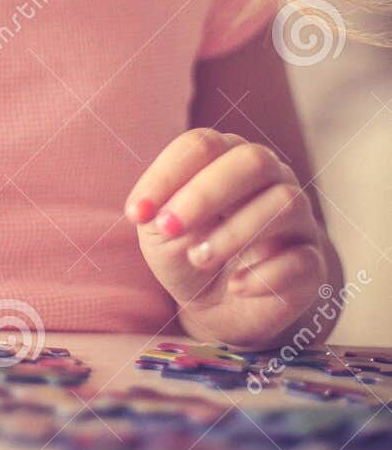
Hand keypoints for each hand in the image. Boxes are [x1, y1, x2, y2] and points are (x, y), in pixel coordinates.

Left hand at [125, 127, 327, 347]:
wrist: (221, 305)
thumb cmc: (189, 251)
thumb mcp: (161, 232)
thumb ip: (158, 215)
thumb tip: (160, 214)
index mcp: (227, 158)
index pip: (203, 144)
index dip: (168, 174)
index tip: (137, 214)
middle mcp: (269, 178)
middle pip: (253, 161)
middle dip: (205, 194)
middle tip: (169, 227)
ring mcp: (297, 218)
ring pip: (284, 203)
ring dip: (234, 232)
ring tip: (198, 258)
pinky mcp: (312, 262)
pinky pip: (302, 258)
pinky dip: (265, 273)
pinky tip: (237, 285)